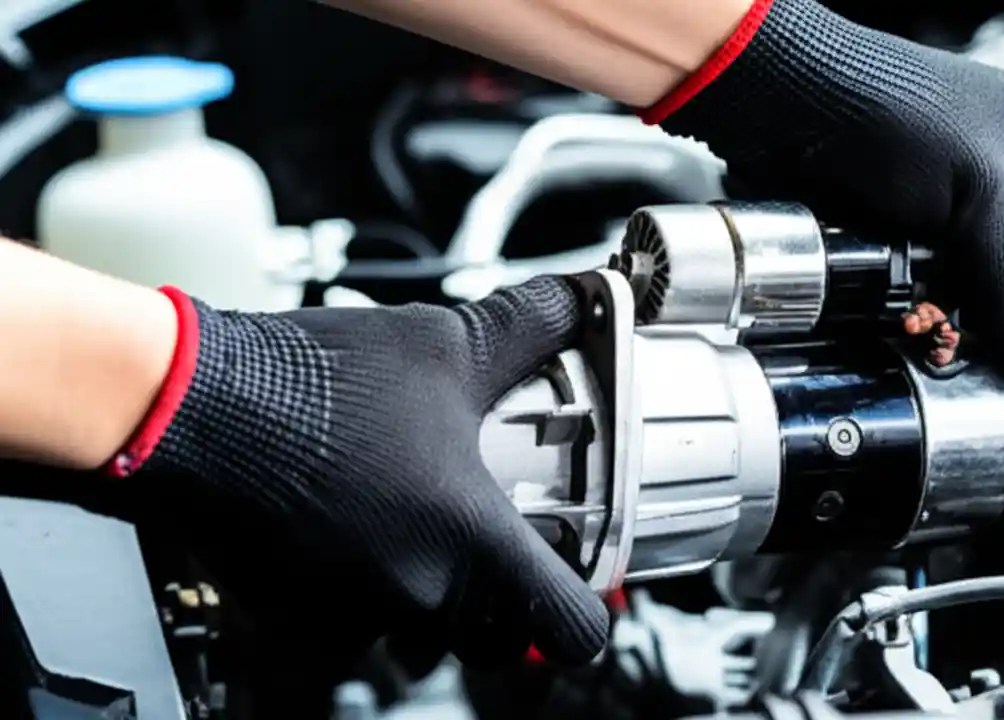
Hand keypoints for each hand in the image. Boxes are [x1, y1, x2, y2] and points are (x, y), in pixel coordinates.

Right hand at [112, 277, 608, 668]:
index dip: (586, 606)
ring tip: (412, 510)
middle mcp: (417, 598)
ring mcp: (352, 618)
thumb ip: (534, 326)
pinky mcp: (295, 620)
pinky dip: (363, 582)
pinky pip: (355, 621)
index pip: (573, 631)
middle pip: (497, 637)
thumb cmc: (314, 382)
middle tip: (489, 530)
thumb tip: (582, 298)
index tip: (576, 575)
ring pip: (422, 629)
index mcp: (471, 545)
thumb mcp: (448, 341)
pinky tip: (353, 518)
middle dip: (501, 596)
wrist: (190, 403)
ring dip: (428, 586)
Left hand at [649, 0, 1003, 390]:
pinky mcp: (906, 227)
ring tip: (965, 348)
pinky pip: (935, 286)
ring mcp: (955, 202)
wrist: (789, 106)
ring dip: (976, 320)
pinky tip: (924, 329)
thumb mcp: (980, 201)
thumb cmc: (893, 111)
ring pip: (986, 286)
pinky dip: (931, 312)